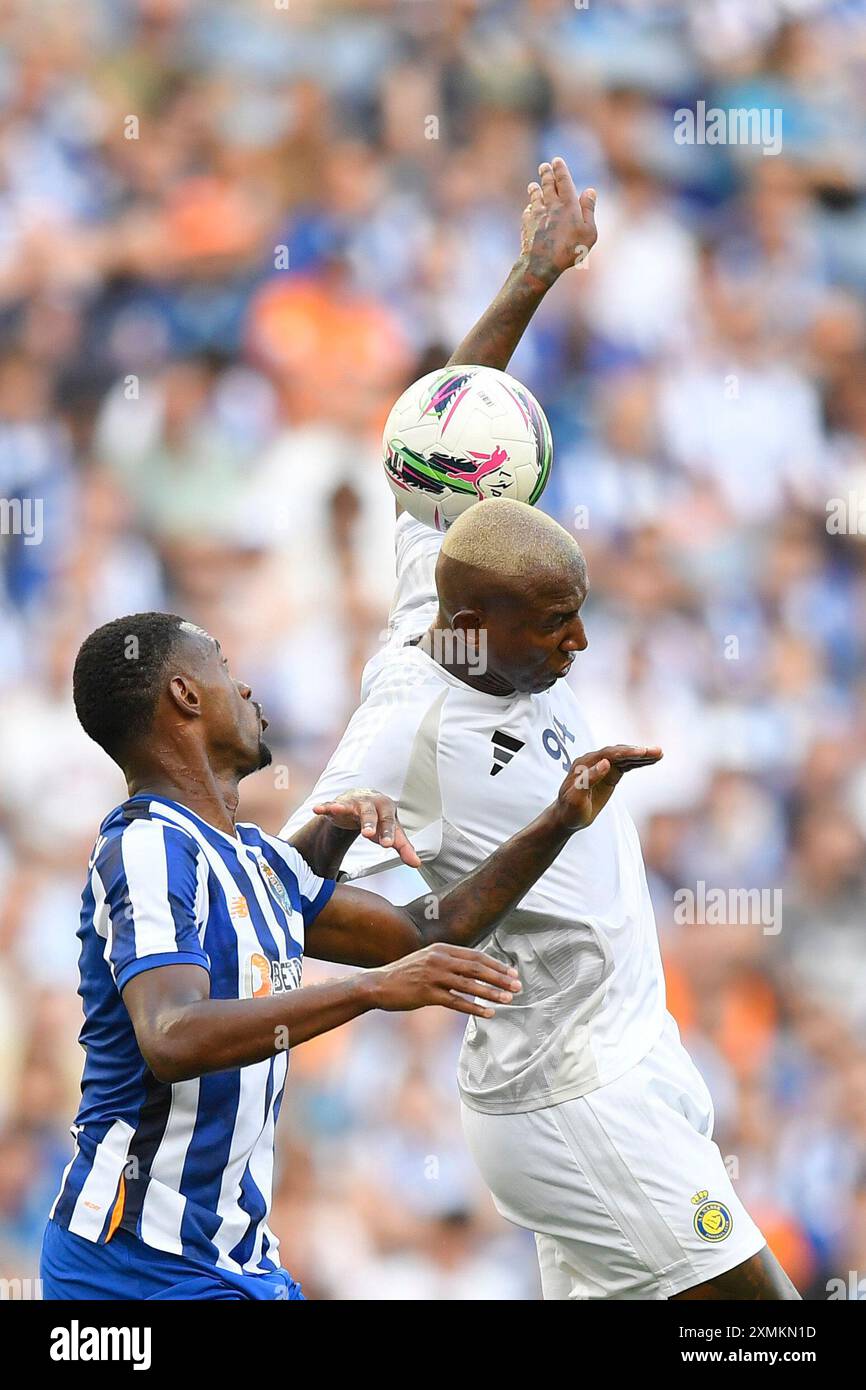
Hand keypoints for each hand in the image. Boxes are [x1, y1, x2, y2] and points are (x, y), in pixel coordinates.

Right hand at [312, 789, 420, 867]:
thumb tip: (418, 864)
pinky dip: (324, 807)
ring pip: (349, 806)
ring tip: (337, 809)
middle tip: (369, 834)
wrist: (364, 801)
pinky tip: (317, 809)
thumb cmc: (381, 820)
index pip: (389, 823)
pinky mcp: (338, 805)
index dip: (388, 833)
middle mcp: (370, 803)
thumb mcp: (392, 832)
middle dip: (369, 823)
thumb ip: (404, 847)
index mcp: (386, 809)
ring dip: (343, 808)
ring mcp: (353, 803)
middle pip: (370, 813)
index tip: (388, 845)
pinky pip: (330, 805)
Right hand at [365, 943, 521, 1017]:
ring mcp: (432, 976)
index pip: (476, 956)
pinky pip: (456, 1002)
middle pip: (476, 968)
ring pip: (469, 985)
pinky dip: (474, 1008)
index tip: (512, 973)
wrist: (378, 984)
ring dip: (491, 992)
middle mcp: (439, 959)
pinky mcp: (427, 994)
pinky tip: (488, 1013)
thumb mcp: (428, 959)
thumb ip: (449, 960)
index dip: (496, 965)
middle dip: (500, 977)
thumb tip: (476, 967)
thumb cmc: (406, 974)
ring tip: (508, 999)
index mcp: (441, 948)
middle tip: (517, 985)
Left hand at [520, 156, 597, 284]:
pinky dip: (530, 208)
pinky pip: (528, 212)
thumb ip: (589, 210)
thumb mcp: (589, 232)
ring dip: (535, 189)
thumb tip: (590, 190)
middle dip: (546, 174)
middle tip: (544, 166)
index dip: (560, 169)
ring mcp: (537, 214)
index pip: (563, 180)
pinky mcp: (527, 225)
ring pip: (535, 197)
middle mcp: (551, 205)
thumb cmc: (570, 249)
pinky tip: (529, 209)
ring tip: (533, 185)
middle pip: (547, 184)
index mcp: (568, 204)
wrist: (542, 263)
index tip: (556, 160)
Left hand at [552, 745, 662, 831]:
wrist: (566, 817)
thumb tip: (606, 763)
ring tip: (660, 753)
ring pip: (625, 758)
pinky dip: (639, 762)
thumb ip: (589, 779)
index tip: (641, 752)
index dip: (625, 752)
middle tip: (657, 751)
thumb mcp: (576, 798)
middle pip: (619, 752)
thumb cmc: (569, 810)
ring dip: (642, 755)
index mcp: (584, 764)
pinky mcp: (610, 774)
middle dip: (638, 751)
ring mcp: (603, 766)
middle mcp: (594, 761)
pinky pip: (627, 765)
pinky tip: (653, 760)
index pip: (607, 754)